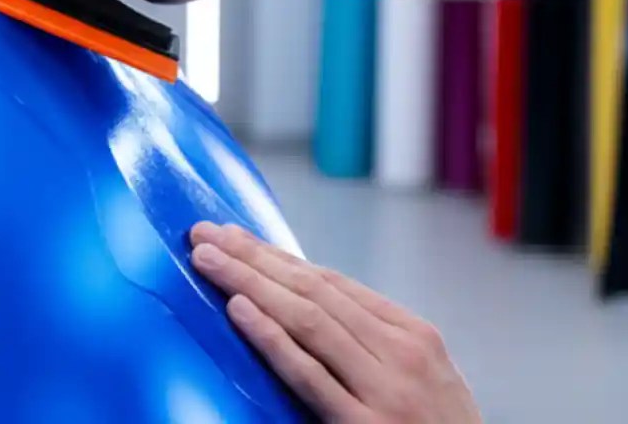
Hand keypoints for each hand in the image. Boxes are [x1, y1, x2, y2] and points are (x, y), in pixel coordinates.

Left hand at [189, 222, 482, 423]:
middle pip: (313, 291)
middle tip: (204, 235)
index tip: (234, 236)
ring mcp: (385, 391)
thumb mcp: (422, 381)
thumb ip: (374, 347)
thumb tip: (306, 311)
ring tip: (207, 261)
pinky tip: (239, 312)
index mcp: (413, 335)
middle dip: (254, 258)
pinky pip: (309, 376)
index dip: (277, 256)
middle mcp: (401, 354)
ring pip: (307, 320)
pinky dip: (272, 339)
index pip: (331, 283)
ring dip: (249, 283)